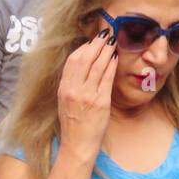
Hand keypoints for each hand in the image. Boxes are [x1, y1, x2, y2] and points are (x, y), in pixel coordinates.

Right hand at [57, 28, 115, 161]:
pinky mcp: (100, 103)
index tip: (93, 40)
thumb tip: (83, 65)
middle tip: (106, 33)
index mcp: (64, 88)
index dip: (84, 47)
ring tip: (113, 41)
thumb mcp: (65, 101)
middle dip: (96, 44)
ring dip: (106, 50)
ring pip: (96, 66)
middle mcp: (73, 90)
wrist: (77, 145)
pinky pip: (106, 79)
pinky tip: (115, 58)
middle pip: (84, 59)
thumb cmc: (73, 125)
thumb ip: (72, 84)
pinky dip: (111, 66)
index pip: (73, 61)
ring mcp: (86, 96)